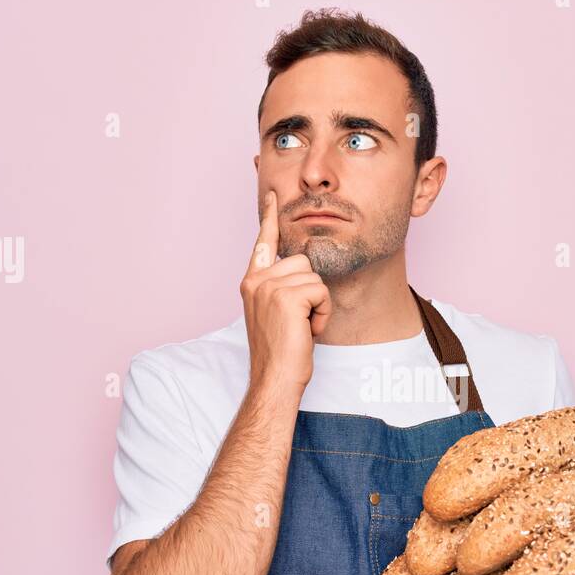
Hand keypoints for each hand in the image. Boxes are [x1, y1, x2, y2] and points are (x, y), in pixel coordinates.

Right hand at [241, 190, 333, 395]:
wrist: (274, 379)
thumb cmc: (280, 354)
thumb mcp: (276, 314)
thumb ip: (281, 289)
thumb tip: (302, 270)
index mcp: (251, 282)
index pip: (262, 242)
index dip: (269, 217)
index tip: (273, 195)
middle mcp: (255, 280)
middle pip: (302, 261)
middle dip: (312, 292)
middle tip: (299, 322)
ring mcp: (268, 287)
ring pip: (314, 277)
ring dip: (318, 305)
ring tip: (301, 327)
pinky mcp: (286, 296)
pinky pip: (321, 292)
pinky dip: (322, 314)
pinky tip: (308, 331)